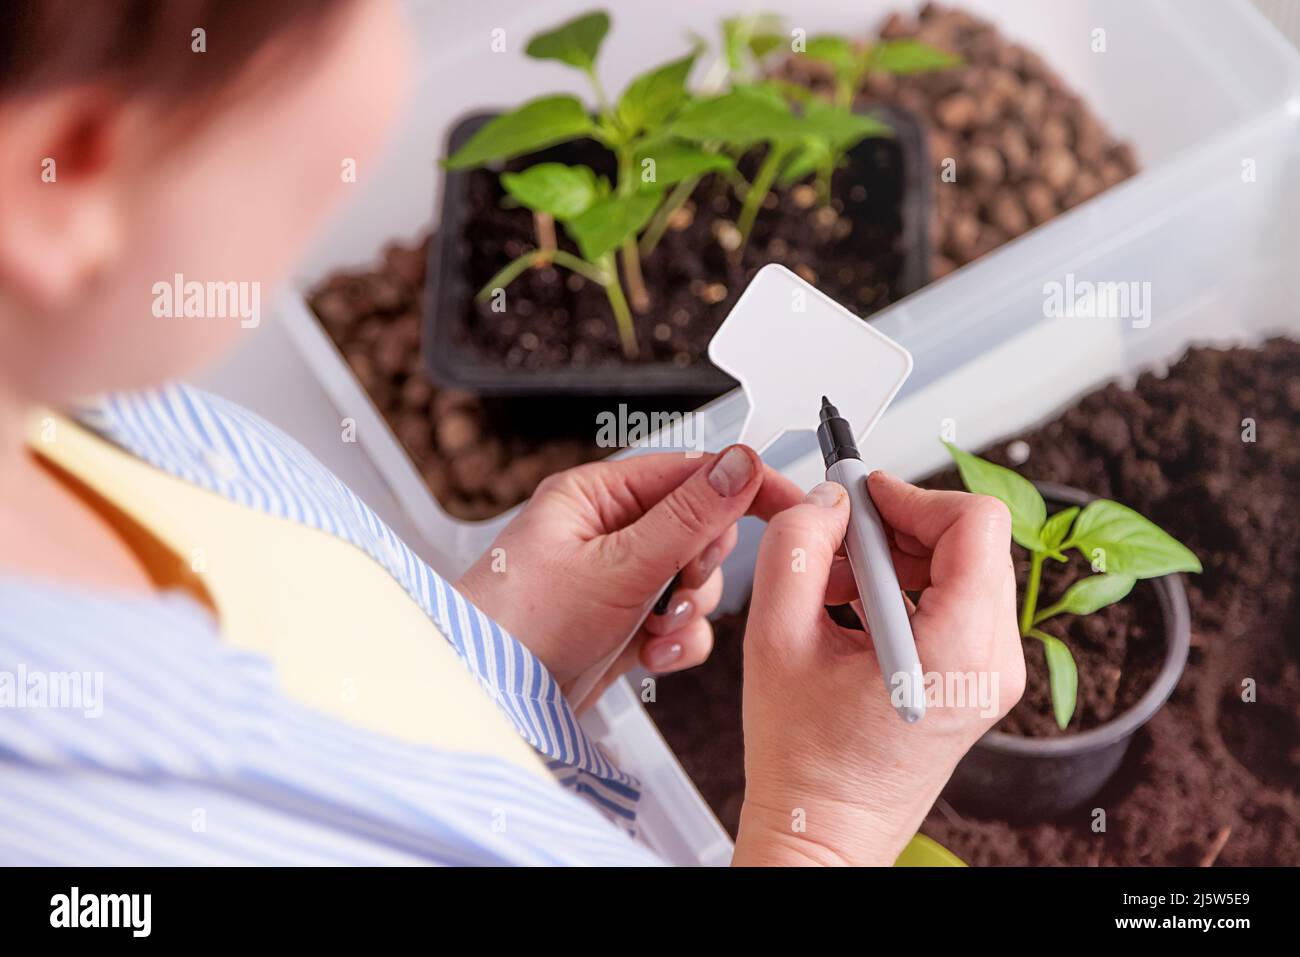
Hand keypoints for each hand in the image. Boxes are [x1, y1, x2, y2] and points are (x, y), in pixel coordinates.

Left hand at [456, 446, 802, 708]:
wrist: (487, 701)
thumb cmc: (519, 626)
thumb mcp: (618, 565)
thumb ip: (688, 516)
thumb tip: (739, 464)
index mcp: (597, 496)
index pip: (690, 471)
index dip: (743, 487)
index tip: (790, 504)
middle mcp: (607, 532)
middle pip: (699, 529)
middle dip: (700, 567)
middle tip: (679, 587)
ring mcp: (616, 580)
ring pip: (693, 580)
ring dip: (687, 610)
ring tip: (656, 630)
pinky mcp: (621, 624)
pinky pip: (677, 621)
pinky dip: (675, 640)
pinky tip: (650, 656)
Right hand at [733, 472, 1024, 866]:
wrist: (823, 830)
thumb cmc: (803, 760)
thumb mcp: (776, 638)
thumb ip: (796, 548)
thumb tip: (827, 499)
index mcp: (959, 650)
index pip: (975, 523)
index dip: (912, 496)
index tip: (863, 500)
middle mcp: (992, 661)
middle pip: (969, 541)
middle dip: (895, 529)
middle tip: (834, 545)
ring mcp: (989, 673)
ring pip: (960, 567)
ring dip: (893, 559)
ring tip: (832, 589)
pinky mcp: (974, 678)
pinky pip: (952, 601)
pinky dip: (901, 589)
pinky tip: (851, 613)